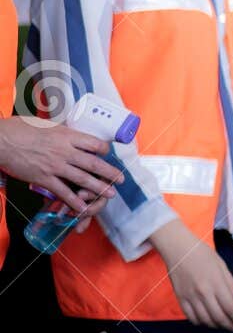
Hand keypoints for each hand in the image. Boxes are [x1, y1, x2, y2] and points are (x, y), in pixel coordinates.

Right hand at [0, 118, 120, 216]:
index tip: (108, 155)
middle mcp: (65, 151)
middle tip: (120, 179)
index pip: (94, 144)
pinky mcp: (43, 178)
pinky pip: (62, 191)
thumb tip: (68, 130)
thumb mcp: (46, 125)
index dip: (104, 150)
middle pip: (93, 163)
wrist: (1, 140)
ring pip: (82, 178)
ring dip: (98, 188)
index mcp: (67, 136)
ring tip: (110, 194)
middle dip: (109, 172)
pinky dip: (73, 201)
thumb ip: (60, 131)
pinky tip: (82, 207)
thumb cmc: (20, 129)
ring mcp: (55, 166)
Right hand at [151, 221, 232, 330]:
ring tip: (222, 325)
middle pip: (218, 316)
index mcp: (216, 283)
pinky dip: (199, 322)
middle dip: (228, 325)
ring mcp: (190, 297)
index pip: (230, 307)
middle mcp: (203, 293)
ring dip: (215, 325)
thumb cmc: (203, 254)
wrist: (179, 249)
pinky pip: (190, 316)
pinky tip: (206, 321)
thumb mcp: (222, 266)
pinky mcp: (180, 298)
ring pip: (204, 319)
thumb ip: (231, 285)